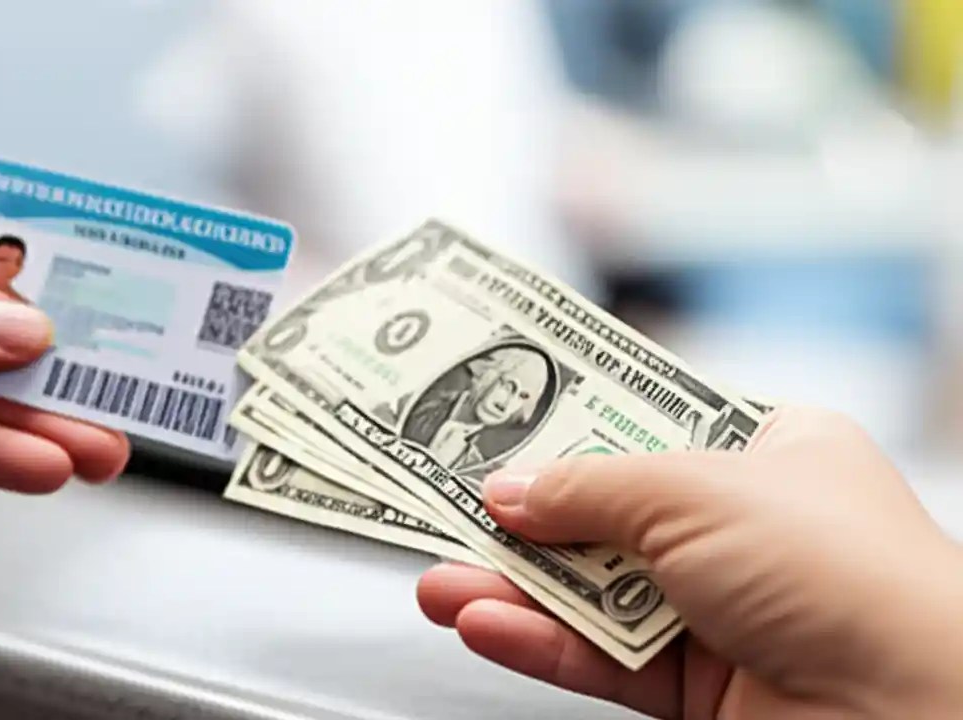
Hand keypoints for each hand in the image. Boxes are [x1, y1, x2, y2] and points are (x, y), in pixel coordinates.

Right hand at [418, 408, 962, 718]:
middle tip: (445, 507)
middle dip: (523, 518)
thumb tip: (511, 491)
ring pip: (591, 593)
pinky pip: (600, 656)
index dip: (570, 425)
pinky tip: (484, 623)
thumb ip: (590, 489)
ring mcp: (721, 612)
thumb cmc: (847, 574)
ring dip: (512, 587)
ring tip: (437, 581)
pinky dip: (539, 641)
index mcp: (770, 454)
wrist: (915, 714)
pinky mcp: (699, 688)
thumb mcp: (697, 492)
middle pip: (604, 514)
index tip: (497, 422)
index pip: (645, 424)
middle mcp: (745, 531)